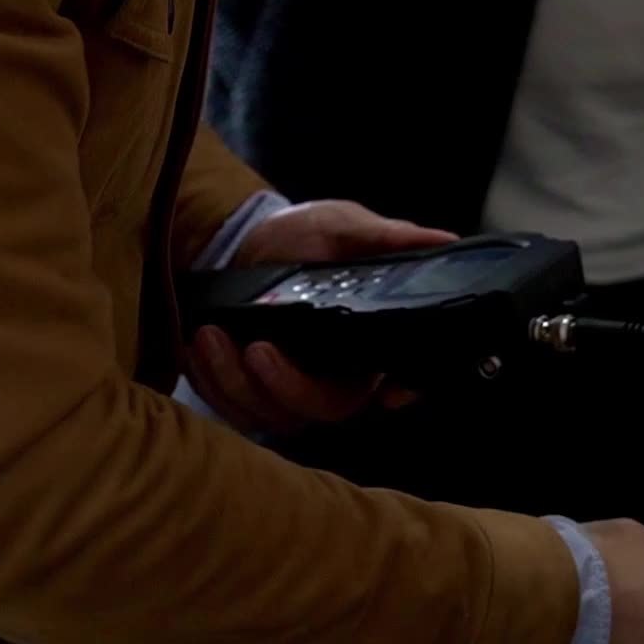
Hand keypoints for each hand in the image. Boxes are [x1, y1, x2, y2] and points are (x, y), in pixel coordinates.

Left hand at [186, 200, 454, 434]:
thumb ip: (387, 237)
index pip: (403, 380)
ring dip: (236, 382)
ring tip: (211, 335)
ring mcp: (293, 392)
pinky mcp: (251, 397)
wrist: (244, 243)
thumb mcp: (343, 227)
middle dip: (289, 387)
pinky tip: (199, 345)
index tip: (388, 390)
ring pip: (274, 417)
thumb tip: (443, 239)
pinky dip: (212, 382)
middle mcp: (338, 376)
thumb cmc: (304, 237)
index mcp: (371, 342)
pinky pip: (233, 411)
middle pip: (329, 409)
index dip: (403, 390)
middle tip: (259, 348)